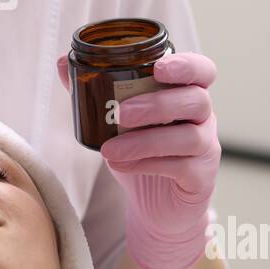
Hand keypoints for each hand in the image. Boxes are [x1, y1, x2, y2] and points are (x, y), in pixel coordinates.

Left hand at [57, 51, 220, 268]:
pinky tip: (121, 165)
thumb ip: (94, 90)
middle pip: (196, 100)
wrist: (157, 205)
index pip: (202, 71)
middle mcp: (203, 118)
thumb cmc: (141, 152)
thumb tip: (62, 62)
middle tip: (120, 113)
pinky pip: (181, 167)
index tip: (157, 68)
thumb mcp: (117, 120)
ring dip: (145, 140)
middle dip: (157, 104)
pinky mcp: (201, 178)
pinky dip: (147, 164)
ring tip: (109, 149)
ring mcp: (206, 148)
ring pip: (189, 136)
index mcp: (186, 94)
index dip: (186, 65)